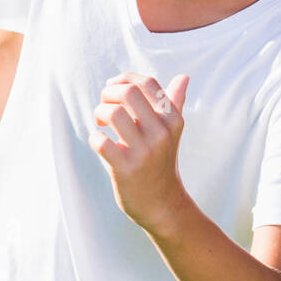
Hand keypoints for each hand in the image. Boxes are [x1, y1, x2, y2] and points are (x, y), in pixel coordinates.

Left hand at [90, 72, 190, 234]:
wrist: (161, 203)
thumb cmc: (161, 161)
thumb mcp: (172, 132)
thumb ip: (175, 103)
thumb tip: (184, 76)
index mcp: (172, 119)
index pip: (148, 83)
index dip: (125, 79)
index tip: (114, 88)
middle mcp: (161, 133)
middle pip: (129, 93)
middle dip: (109, 92)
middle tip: (104, 104)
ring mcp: (144, 151)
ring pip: (115, 114)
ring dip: (100, 112)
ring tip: (101, 122)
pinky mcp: (126, 168)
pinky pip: (102, 142)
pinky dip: (95, 137)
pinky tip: (100, 141)